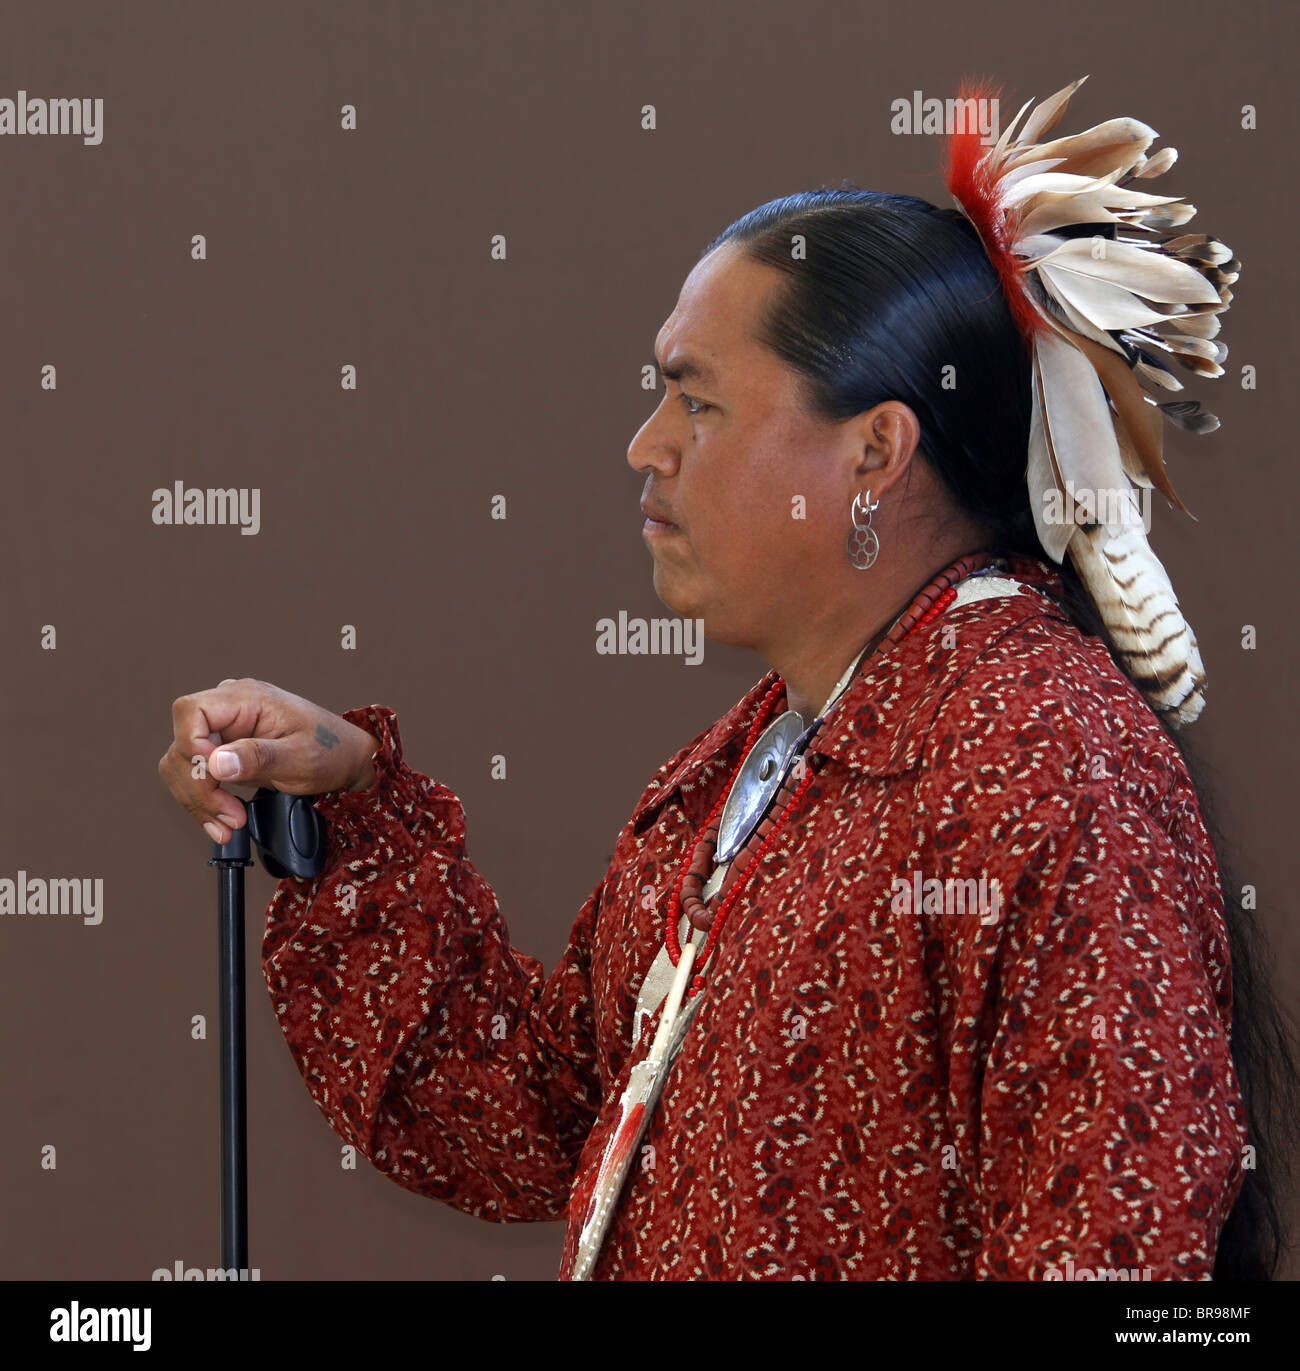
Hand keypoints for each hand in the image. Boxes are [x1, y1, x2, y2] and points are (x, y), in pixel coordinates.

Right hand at [158, 677, 378, 844]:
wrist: (345, 759)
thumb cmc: (331, 750)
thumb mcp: (301, 758)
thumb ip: (259, 757)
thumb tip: (215, 762)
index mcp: (247, 698)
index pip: (191, 712)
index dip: (191, 747)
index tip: (214, 777)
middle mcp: (230, 708)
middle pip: (182, 745)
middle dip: (198, 787)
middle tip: (229, 818)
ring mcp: (225, 729)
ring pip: (183, 764)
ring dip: (199, 800)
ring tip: (229, 825)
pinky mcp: (225, 750)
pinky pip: (198, 775)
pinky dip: (205, 801)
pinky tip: (224, 821)